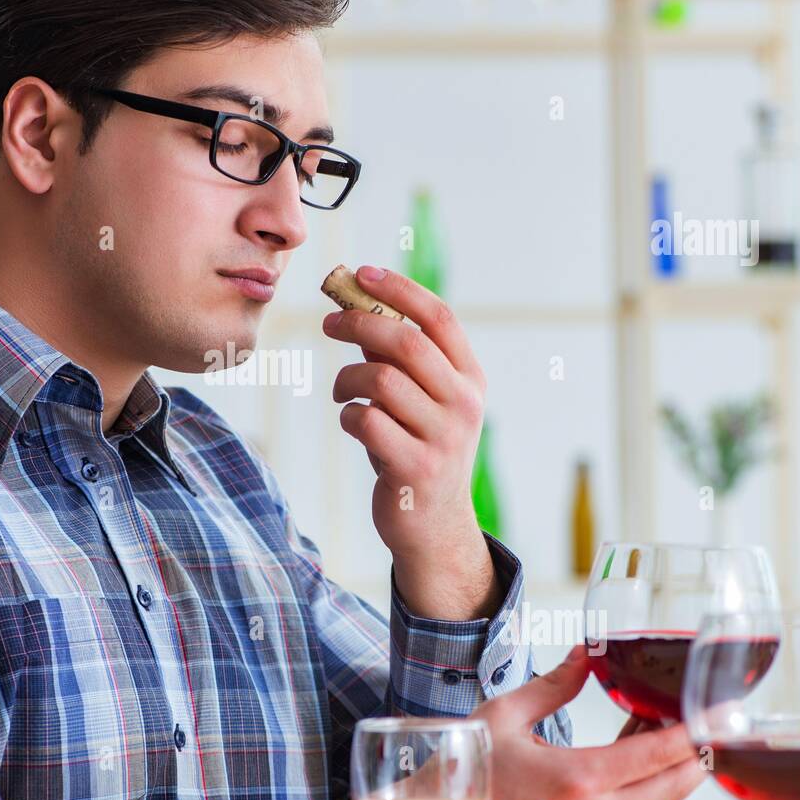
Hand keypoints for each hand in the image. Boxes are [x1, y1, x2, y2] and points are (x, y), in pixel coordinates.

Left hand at [322, 266, 492, 615]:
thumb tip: (352, 305)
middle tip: (329, 324)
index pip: (439, 318)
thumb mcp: (423, 402)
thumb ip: (400, 361)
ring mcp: (443, 437)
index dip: (399, 289)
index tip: (362, 273)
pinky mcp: (415, 467)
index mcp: (470, 379)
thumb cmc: (418, 449)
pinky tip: (352, 424)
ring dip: (347, 379)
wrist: (434, 525)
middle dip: (360, 324)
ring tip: (343, 392)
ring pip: (379, 381)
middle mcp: (464, 404)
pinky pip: (365, 421)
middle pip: (406, 342)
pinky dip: (347, 416)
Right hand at [441, 646, 703, 799]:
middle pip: (671, 787)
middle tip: (708, 724)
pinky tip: (619, 754)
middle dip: (697, 755)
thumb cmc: (462, 778)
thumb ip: (553, 686)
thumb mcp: (503, 717)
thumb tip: (584, 656)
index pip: (658, 755)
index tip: (717, 716)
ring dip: (662, 768)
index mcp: (577, 779)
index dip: (694, 733)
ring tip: (656, 726)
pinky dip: (632, 782)